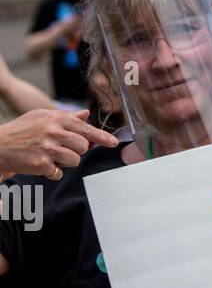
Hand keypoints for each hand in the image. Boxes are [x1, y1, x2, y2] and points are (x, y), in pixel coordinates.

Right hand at [0, 108, 117, 180]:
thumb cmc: (21, 131)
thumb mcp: (42, 117)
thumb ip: (65, 117)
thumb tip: (85, 114)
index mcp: (55, 118)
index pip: (85, 128)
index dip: (101, 137)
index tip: (113, 143)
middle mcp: (53, 131)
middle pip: (83, 146)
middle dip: (76, 150)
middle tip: (60, 148)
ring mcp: (48, 148)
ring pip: (74, 160)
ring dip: (65, 162)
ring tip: (49, 155)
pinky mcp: (42, 164)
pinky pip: (59, 173)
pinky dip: (52, 172)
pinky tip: (40, 164)